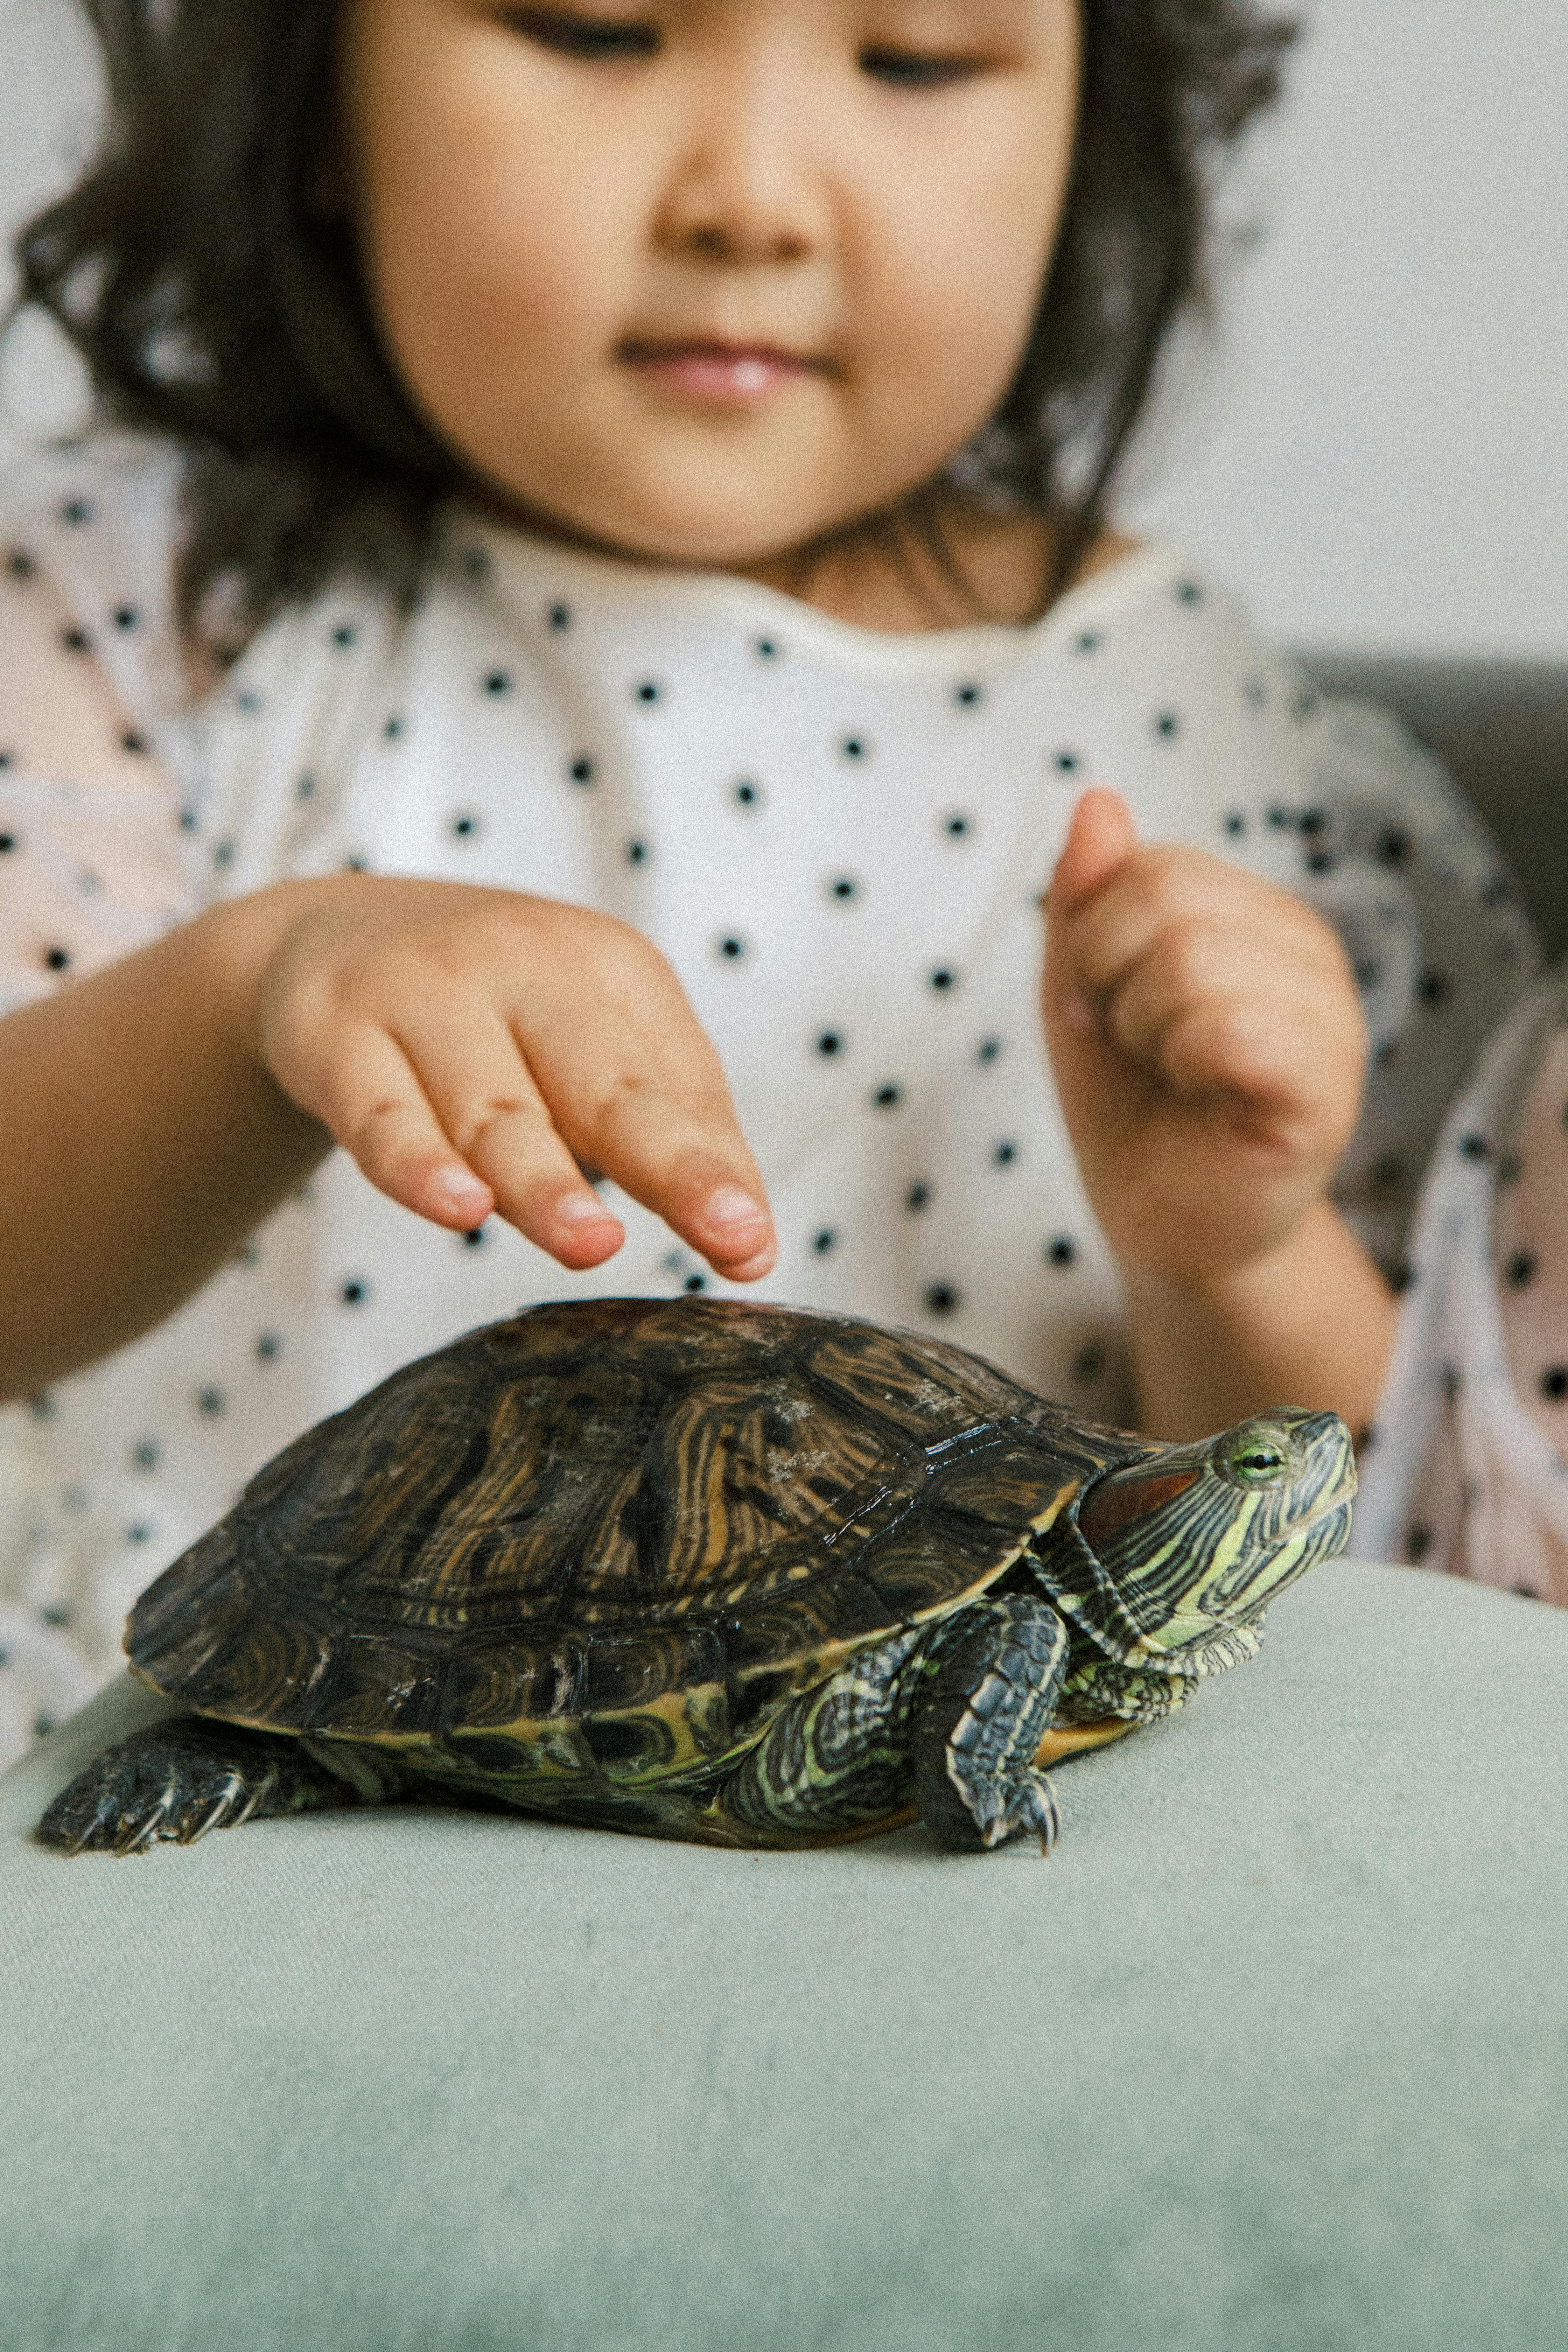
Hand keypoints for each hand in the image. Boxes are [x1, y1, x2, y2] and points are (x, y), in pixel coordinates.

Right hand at [234, 876, 774, 1278]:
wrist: (328, 932)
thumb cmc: (493, 1015)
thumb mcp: (588, 1045)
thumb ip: (668, 1134)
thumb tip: (751, 1245)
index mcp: (605, 967)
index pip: (676, 1082)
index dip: (715, 1168)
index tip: (752, 1244)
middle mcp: (520, 964)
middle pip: (601, 1083)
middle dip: (664, 1162)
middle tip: (720, 1232)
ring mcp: (421, 994)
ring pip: (492, 1107)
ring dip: (543, 1179)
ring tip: (589, 1241)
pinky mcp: (332, 1033)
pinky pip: (379, 1112)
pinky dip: (417, 1163)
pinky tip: (459, 1208)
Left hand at [1041, 789, 1366, 1291]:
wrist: (1161, 1224)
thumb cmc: (1132, 1105)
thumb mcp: (1083, 983)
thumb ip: (1088, 894)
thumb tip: (1096, 801)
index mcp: (1258, 915)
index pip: (1152, 865)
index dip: (1092, 941)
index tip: (1097, 1009)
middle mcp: (1309, 952)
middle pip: (1167, 898)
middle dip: (1108, 981)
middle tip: (1132, 1046)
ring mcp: (1328, 1019)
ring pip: (1191, 960)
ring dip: (1144, 1029)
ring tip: (1169, 1074)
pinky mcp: (1324, 1089)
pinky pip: (1234, 1027)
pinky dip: (1185, 1060)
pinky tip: (1200, 1094)